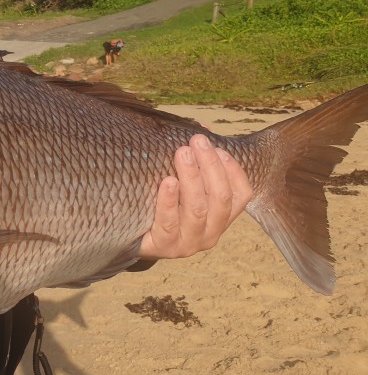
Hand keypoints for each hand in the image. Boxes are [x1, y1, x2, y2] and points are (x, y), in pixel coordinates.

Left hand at [138, 134, 252, 259]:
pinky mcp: (165, 247)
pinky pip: (169, 223)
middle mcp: (211, 233)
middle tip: (196, 141)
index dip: (233, 171)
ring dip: (192, 178)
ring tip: (182, 153)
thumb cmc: (164, 205)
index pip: (241, 195)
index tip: (219, 148)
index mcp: (220, 218)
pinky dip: (169, 201)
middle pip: (219, 198)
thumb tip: (201, 127)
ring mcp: (189, 244)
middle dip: (210, 166)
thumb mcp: (184, 186)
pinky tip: (167, 182)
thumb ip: (195, 162)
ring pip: (198, 209)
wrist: (133, 237)